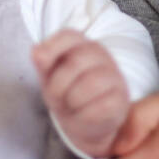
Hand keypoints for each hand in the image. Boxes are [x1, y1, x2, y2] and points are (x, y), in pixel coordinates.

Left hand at [31, 29, 129, 158]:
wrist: (86, 123)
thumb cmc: (66, 92)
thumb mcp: (50, 75)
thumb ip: (43, 61)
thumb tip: (37, 52)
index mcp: (83, 45)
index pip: (68, 36)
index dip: (51, 48)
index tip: (41, 64)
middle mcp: (102, 56)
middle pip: (76, 62)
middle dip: (58, 84)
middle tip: (54, 97)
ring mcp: (115, 77)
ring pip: (91, 84)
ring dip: (72, 100)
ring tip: (70, 106)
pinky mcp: (121, 101)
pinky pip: (101, 106)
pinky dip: (84, 114)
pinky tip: (82, 114)